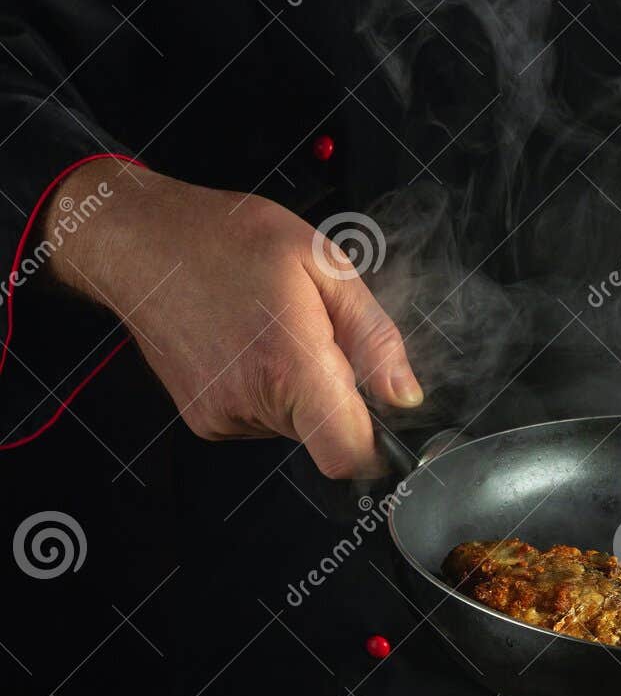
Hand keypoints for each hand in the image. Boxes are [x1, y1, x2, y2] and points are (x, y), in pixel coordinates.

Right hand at [46, 159, 421, 477]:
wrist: (139, 243)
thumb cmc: (229, 240)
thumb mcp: (324, 264)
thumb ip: (374, 336)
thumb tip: (405, 396)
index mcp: (289, 364)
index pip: (348, 455)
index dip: (380, 450)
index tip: (389, 421)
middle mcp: (252, 402)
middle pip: (329, 435)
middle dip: (342, 395)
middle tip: (319, 336)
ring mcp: (222, 417)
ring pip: (299, 427)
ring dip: (306, 390)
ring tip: (277, 331)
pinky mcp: (204, 420)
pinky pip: (265, 420)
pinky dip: (274, 391)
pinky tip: (252, 345)